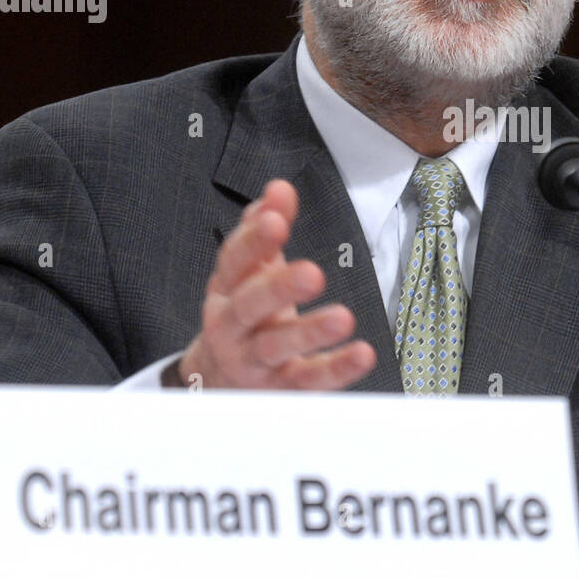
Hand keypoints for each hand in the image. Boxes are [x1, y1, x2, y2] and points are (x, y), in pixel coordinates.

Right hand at [178, 179, 376, 388]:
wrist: (216, 379)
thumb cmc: (243, 313)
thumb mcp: (249, 269)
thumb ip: (265, 227)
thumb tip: (279, 188)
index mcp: (226, 288)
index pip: (234, 261)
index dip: (253, 240)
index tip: (275, 219)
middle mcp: (232, 324)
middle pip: (250, 305)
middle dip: (278, 287)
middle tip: (312, 273)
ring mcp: (253, 360)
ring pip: (275, 346)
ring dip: (308, 331)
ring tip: (343, 318)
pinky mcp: (280, 388)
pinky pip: (307, 380)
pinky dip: (336, 368)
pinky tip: (362, 354)